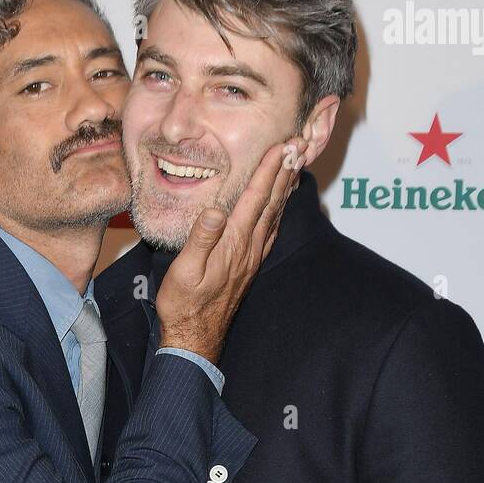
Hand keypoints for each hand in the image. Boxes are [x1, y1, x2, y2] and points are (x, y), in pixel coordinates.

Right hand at [155, 136, 306, 361]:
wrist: (195, 337)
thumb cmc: (184, 305)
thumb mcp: (183, 271)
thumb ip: (201, 239)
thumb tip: (216, 210)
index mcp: (233, 243)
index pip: (255, 198)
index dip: (268, 170)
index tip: (281, 146)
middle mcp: (248, 248)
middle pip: (272, 202)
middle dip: (285, 171)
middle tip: (300, 145)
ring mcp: (252, 257)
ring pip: (275, 215)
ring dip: (285, 188)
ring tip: (296, 165)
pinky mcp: (249, 265)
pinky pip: (270, 231)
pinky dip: (279, 210)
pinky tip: (281, 204)